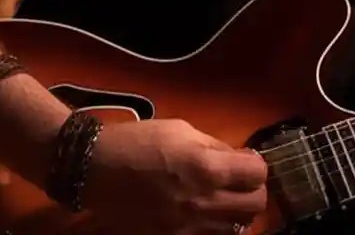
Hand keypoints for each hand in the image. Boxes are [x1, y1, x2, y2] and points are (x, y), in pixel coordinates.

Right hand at [81, 118, 268, 233]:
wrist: (96, 168)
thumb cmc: (138, 142)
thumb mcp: (182, 130)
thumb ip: (215, 146)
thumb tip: (237, 158)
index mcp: (209, 167)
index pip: (259, 173)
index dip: (256, 165)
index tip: (246, 162)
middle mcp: (204, 201)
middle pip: (256, 205)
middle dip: (253, 191)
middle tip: (240, 183)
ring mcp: (188, 226)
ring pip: (237, 229)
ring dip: (236, 213)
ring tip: (222, 201)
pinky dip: (213, 228)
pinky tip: (202, 215)